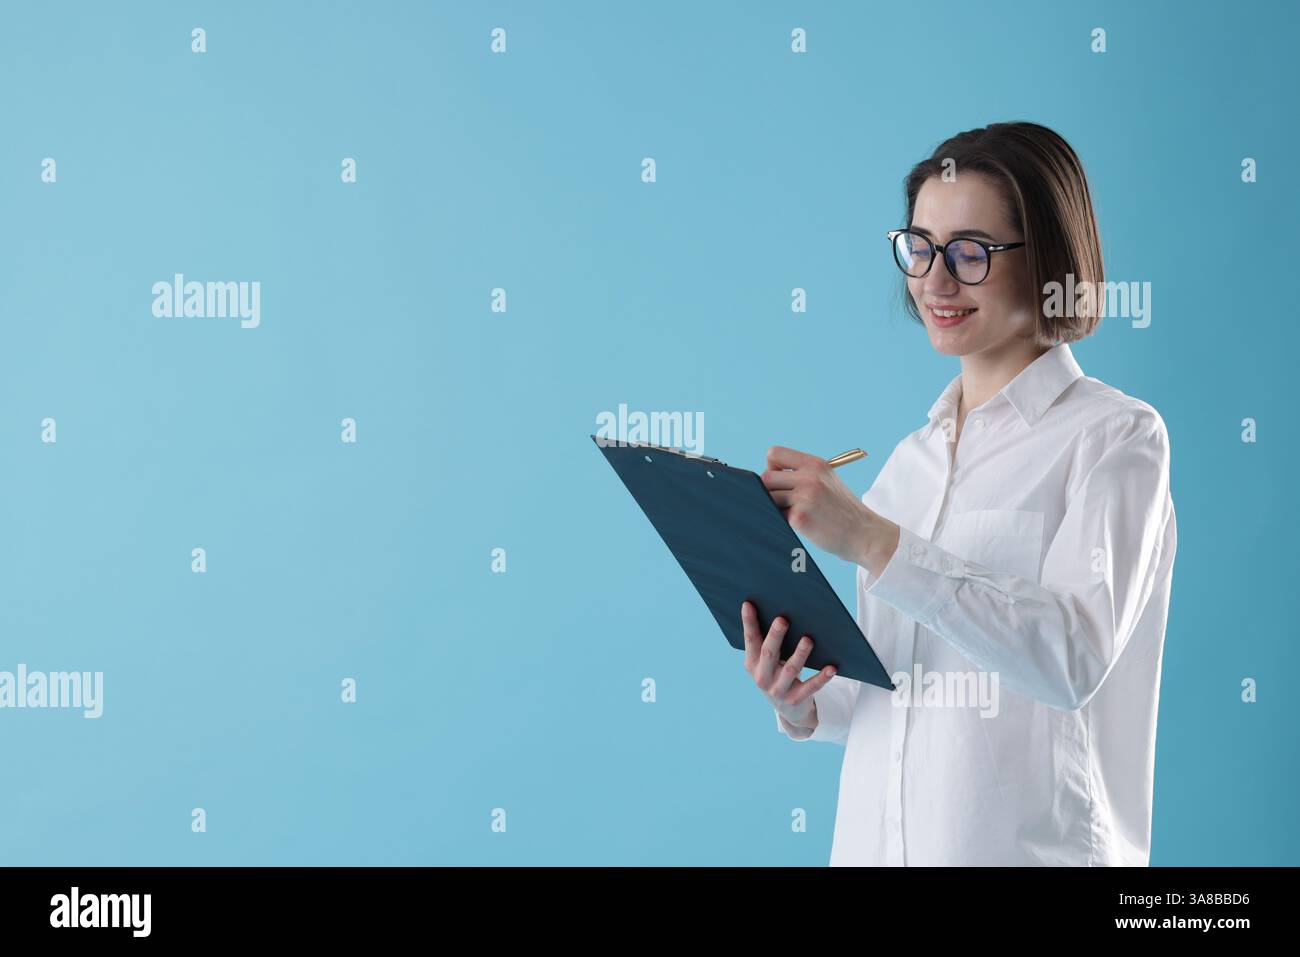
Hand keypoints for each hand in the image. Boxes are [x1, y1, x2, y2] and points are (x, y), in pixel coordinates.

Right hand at [741, 600, 835, 730]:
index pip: (750, 640)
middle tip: (783, 619)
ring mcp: (778, 690)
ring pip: (790, 669)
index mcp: (752, 663)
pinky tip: (831, 667)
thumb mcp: (767, 661)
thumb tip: (781, 610)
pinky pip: (810, 687)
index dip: (749, 622)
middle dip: (776, 636)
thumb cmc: (777, 673)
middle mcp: (762, 677)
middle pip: (769, 653)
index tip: (749, 604)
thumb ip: (768, 641)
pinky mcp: (796, 699)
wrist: (787, 709)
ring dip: (800, 654)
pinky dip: (822, 677)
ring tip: (808, 639)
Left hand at [760, 445, 900, 576]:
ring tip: (795, 513)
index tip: (781, 482)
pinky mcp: (800, 518)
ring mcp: (804, 497)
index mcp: (815, 464)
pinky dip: (783, 521)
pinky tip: (802, 524)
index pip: (774, 454)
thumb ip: (801, 473)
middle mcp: (809, 477)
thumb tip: (765, 476)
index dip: (772, 468)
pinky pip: (776, 515)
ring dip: (776, 507)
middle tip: (785, 502)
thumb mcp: (827, 480)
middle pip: (766, 477)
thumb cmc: (841, 510)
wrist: (864, 534)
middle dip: (770, 491)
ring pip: (768, 497)